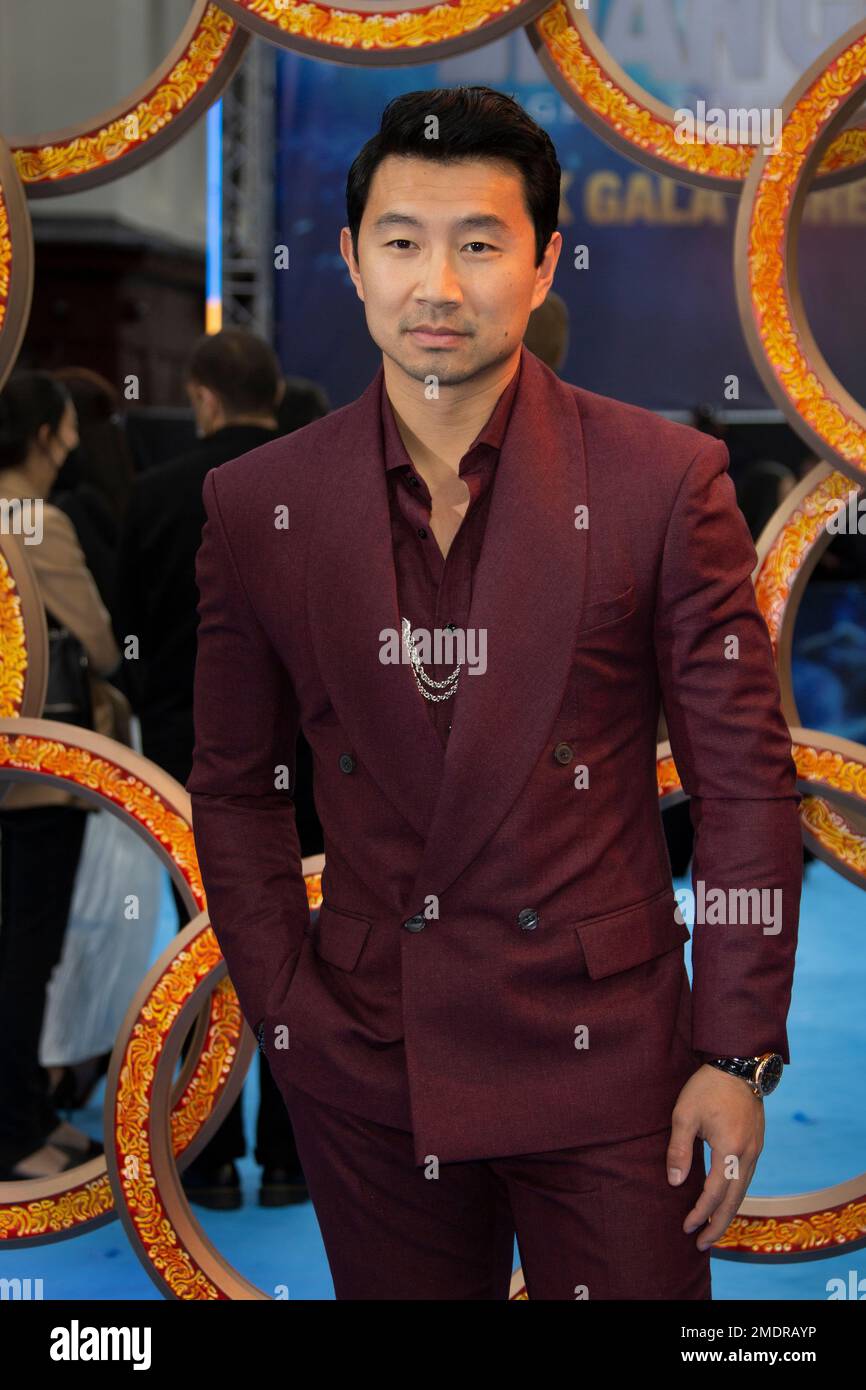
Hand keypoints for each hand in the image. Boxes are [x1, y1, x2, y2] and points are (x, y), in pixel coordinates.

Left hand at [667, 1063, 764, 1250]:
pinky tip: (725, 1201)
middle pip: (734, 1200)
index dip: (700, 1212)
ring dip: (728, 1213)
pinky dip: (735, 1196)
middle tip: (702, 1244)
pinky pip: (747, 1178)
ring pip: (743, 1191)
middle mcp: (748, 1154)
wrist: (739, 1063)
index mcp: (730, 1149)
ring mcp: (756, 1149)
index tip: (686, 1227)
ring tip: (713, 1230)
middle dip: (718, 1225)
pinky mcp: (757, 1143)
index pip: (714, 1192)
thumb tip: (674, 1183)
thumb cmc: (707, 1087)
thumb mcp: (684, 1115)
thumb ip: (679, 1151)